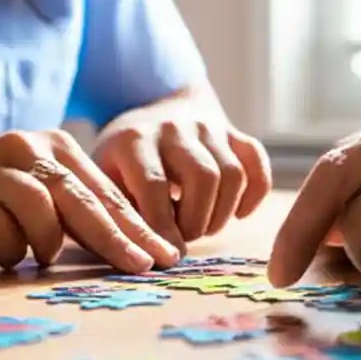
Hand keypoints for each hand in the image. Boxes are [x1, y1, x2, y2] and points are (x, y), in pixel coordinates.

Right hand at [0, 130, 180, 271]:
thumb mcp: (32, 191)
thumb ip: (72, 209)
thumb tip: (128, 247)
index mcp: (55, 146)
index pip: (107, 192)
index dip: (138, 227)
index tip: (166, 257)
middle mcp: (30, 148)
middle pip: (86, 200)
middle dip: (119, 239)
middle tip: (144, 267)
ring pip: (44, 210)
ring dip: (49, 244)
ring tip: (42, 260)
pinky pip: (0, 226)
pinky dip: (10, 248)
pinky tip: (8, 259)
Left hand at [93, 92, 271, 249]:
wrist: (153, 102)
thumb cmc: (123, 157)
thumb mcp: (105, 175)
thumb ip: (117, 212)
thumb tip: (138, 257)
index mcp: (134, 139)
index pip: (154, 184)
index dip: (163, 226)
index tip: (168, 255)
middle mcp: (174, 128)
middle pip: (203, 177)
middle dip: (197, 221)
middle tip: (185, 239)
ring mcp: (208, 127)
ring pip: (233, 174)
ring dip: (222, 213)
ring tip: (203, 228)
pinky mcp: (233, 132)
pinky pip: (256, 161)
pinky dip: (255, 193)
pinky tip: (239, 214)